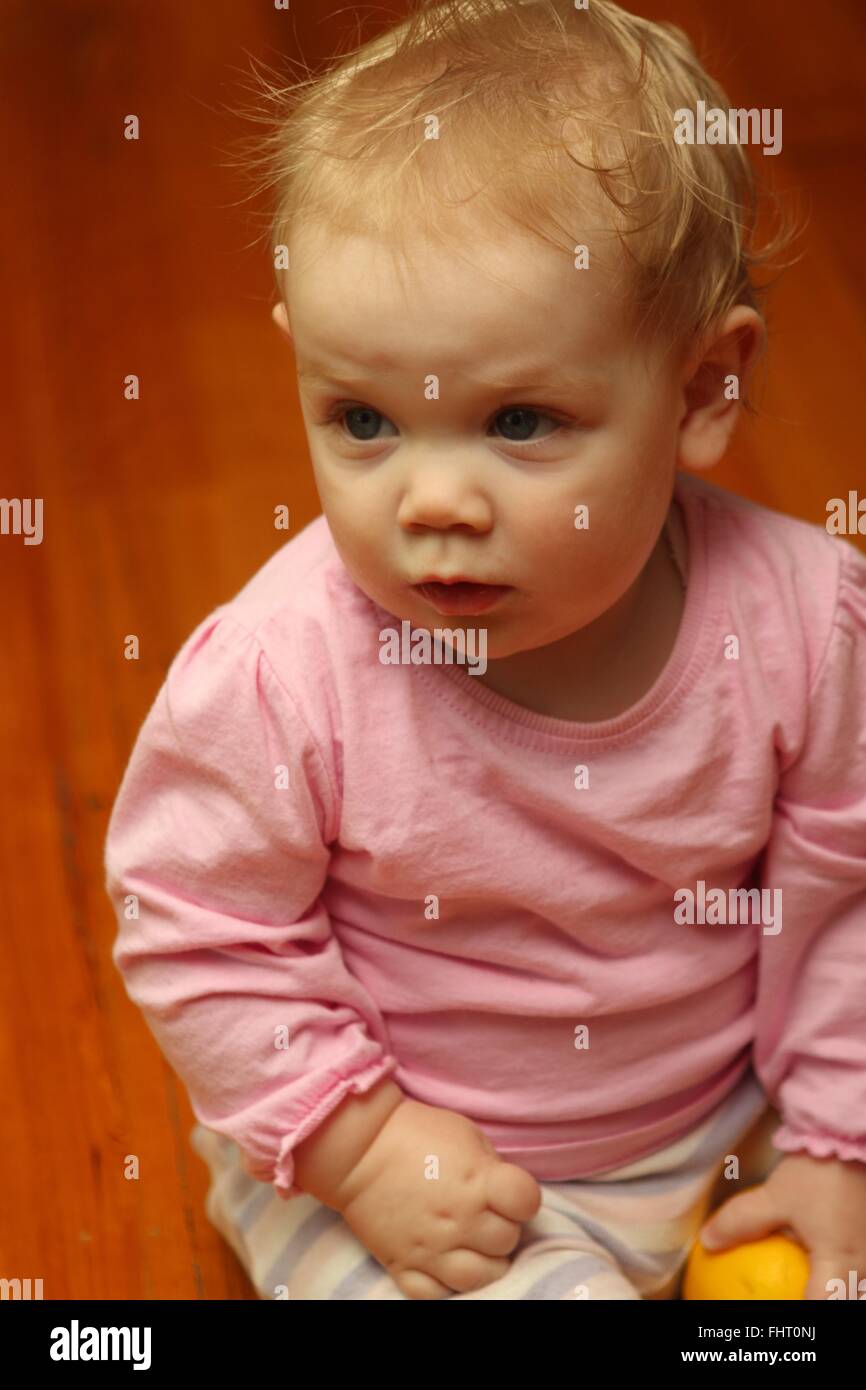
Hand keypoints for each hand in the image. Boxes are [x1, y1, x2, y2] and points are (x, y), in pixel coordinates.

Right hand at [331, 1098, 541, 1298]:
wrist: (359, 1148)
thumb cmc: (417, 1133)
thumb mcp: (466, 1134)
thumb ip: (492, 1166)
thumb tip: (506, 1194)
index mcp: (477, 1181)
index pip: (526, 1202)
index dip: (523, 1197)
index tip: (510, 1192)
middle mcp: (459, 1220)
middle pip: (507, 1241)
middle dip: (501, 1227)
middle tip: (484, 1213)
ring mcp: (431, 1248)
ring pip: (478, 1278)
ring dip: (482, 1262)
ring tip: (471, 1244)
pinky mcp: (402, 1265)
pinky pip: (433, 1295)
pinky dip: (442, 1285)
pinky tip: (443, 1264)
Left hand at [699, 1151, 865, 1299]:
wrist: (850, 1139)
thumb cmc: (818, 1172)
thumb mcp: (775, 1197)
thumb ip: (742, 1222)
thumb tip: (709, 1241)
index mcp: (840, 1265)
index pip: (821, 1308)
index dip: (800, 1312)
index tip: (777, 1303)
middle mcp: (862, 1267)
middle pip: (841, 1299)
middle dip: (817, 1299)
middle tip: (789, 1293)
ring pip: (851, 1286)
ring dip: (828, 1287)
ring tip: (801, 1284)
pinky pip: (854, 1269)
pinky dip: (835, 1273)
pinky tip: (815, 1265)